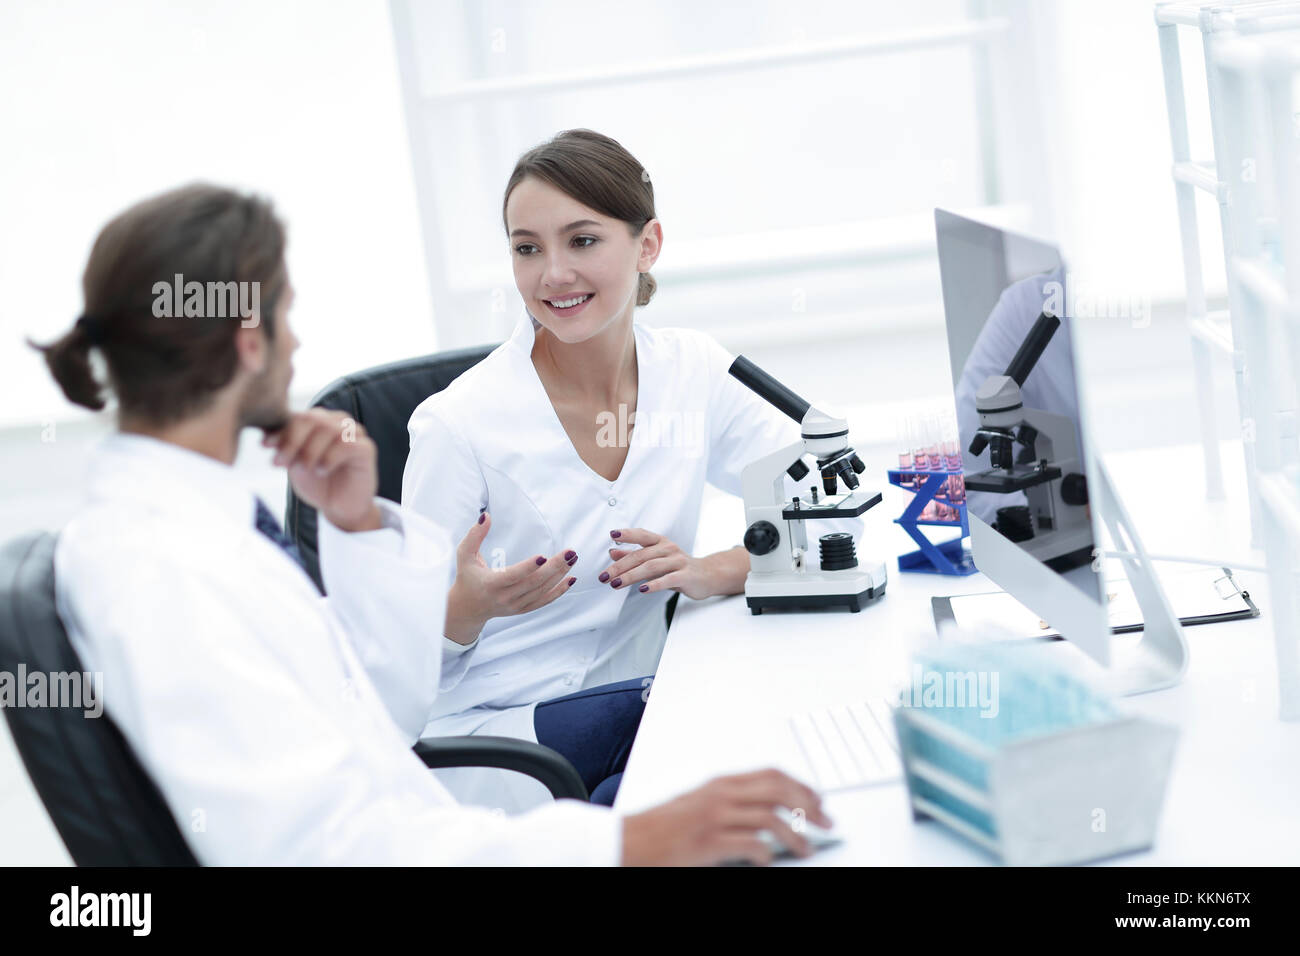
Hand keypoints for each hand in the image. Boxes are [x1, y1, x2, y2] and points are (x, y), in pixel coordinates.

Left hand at [262, 409, 380, 532]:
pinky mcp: (367, 448)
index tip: (265, 446)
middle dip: (293, 440)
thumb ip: (285, 449)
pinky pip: (347, 444)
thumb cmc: (317, 484)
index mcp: (319, 421)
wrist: (339, 507)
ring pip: (329, 429)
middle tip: (282, 463)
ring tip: (303, 469)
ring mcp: (354, 433)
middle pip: (312, 418)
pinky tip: (322, 471)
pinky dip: (329, 458)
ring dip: (310, 451)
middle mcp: (337, 422)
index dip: (280, 430)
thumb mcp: (294, 465)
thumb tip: (266, 439)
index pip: (298, 416)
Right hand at [444, 511, 576, 644]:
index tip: (543, 556)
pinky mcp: (523, 610)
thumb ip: (474, 535)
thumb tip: (487, 516)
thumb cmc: (467, 577)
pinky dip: (559, 591)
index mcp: (491, 584)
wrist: (467, 608)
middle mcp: (505, 598)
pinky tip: (571, 579)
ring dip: (560, 575)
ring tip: (572, 559)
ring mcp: (515, 606)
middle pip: (533, 583)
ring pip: (542, 591)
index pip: (513, 576)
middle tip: (570, 552)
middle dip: (554, 567)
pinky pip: (544, 601)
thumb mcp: (465, 555)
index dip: (528, 567)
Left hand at [600, 528, 714, 598]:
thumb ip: (634, 555)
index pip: (642, 535)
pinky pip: (668, 579)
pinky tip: (642, 589)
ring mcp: (678, 561)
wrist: (706, 576)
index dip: (628, 534)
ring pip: (651, 567)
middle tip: (605, 576)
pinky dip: (654, 584)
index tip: (612, 534)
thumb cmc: (678, 567)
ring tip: (616, 584)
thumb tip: (612, 552)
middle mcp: (669, 548)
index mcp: (661, 542)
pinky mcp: (686, 576)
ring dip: (631, 576)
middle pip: (641, 556)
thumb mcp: (656, 559)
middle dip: (620, 566)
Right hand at [621, 769, 831, 865]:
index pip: (773, 774)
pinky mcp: (708, 842)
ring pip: (771, 818)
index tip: (818, 800)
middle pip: (779, 790)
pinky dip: (767, 854)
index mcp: (721, 783)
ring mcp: (715, 817)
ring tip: (806, 848)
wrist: (629, 840)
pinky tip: (770, 861)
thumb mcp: (698, 803)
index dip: (801, 786)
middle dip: (809, 806)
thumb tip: (764, 810)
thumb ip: (729, 801)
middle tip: (825, 822)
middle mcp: (721, 795)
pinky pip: (751, 845)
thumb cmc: (661, 827)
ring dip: (796, 835)